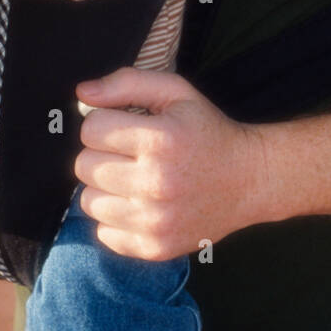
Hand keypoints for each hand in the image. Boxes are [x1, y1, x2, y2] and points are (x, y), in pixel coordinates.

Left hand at [73, 68, 266, 260]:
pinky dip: (115, 217)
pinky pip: (103, 233)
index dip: (103, 122)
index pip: (91, 129)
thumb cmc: (206, 131)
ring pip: (88, 201)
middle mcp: (155, 183)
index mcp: (160, 140)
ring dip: (104, 187)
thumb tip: (82, 93)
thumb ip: (127, 83)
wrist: (249, 180)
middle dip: (101, 154)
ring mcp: (154, 221)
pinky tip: (139, 204)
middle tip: (129, 153)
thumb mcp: (176, 92)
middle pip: (84, 166)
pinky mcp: (154, 248)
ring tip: (132, 177)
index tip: (124, 126)